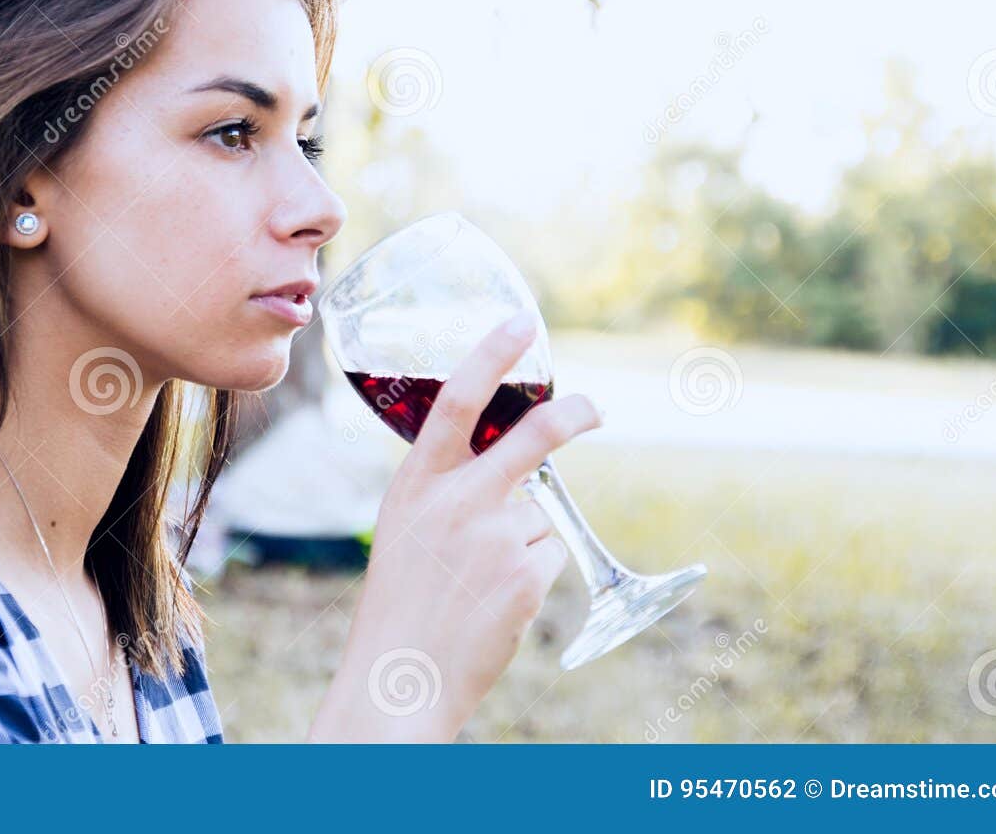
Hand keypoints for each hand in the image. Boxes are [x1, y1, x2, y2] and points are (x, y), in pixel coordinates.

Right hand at [309, 310, 602, 741]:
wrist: (402, 671)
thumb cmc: (401, 598)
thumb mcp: (406, 526)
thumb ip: (446, 489)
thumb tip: (508, 471)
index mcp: (418, 482)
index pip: (456, 400)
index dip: (491, 356)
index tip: (520, 324)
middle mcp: (459, 500)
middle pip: (535, 437)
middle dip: (574, 415)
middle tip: (594, 408)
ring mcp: (497, 536)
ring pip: (539, 514)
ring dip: (524, 540)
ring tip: (479, 579)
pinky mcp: (527, 573)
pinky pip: (548, 554)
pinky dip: (531, 573)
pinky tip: (495, 599)